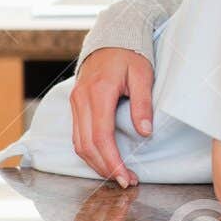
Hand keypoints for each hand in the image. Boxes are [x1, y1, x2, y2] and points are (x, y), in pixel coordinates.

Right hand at [70, 48, 154, 187]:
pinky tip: (104, 159)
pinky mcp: (75, 104)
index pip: (101, 137)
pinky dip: (89, 151)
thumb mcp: (143, 74)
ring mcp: (75, 102)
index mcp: (98, 93)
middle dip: (105, 168)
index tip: (125, 177)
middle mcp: (81, 100)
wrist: (112, 38)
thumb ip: (143, 103)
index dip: (112, 161)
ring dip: (95, 163)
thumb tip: (145, 132)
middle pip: (86, 145)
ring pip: (78, 143)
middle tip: (125, 182)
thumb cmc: (130, 55)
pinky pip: (78, 135)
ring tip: (117, 175)